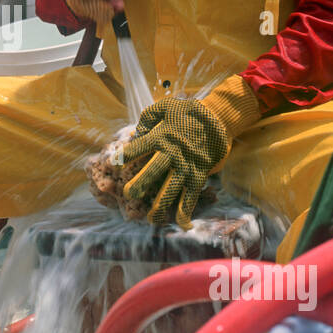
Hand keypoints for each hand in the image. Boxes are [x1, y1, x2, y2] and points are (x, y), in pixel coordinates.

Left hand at [122, 75, 261, 227]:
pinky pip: (192, 196)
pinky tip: (183, 225)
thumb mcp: (165, 107)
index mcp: (160, 136)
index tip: (114, 163)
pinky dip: (188, 211)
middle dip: (140, 183)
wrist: (217, 119)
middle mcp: (172, 154)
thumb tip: (136, 132)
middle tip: (129, 194)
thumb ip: (147, 117)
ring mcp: (185, 167)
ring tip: (151, 219)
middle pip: (153, 171)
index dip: (126, 155)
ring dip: (161, 205)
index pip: (138, 147)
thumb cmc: (187, 113)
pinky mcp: (198, 175)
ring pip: (171, 189)